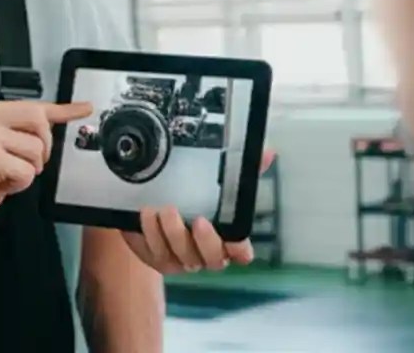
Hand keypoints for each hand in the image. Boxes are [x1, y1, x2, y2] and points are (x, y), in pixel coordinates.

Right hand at [0, 101, 92, 238]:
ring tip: (4, 178)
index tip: (85, 108)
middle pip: (39, 121)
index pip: (33, 106)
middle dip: (44, 147)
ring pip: (36, 151)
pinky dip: (18, 185)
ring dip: (27, 172)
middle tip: (29, 164)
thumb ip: (17, 136)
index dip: (63, 109)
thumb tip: (51, 131)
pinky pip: (27, 172)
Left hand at [122, 148, 275, 273]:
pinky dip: (149, 234)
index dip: (240, 249)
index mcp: (225, 239)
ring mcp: (180, 259)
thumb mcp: (217, 182)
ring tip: (160, 209)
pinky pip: (153, 252)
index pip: (241, 253)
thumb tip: (268, 153)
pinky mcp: (156, 258)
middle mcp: (205, 254)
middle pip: (212, 259)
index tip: (233, 237)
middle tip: (195, 219)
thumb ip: (241, 171)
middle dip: (204, 241)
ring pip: (180, 256)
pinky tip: (146, 215)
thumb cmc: (194, 197)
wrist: (155, 203)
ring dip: (170, 233)